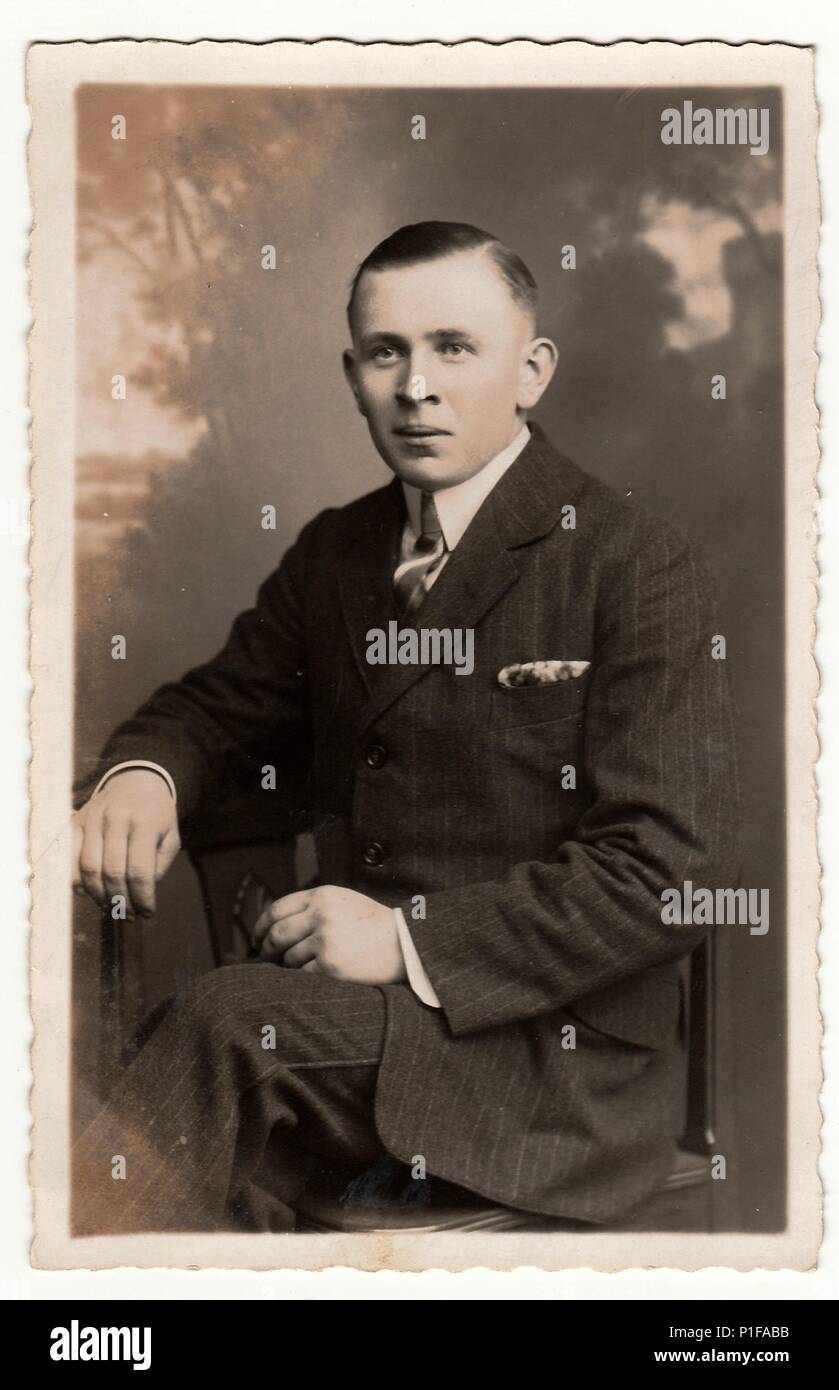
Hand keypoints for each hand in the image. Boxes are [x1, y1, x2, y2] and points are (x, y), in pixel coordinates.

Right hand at [72, 769, 180, 917]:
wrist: (136, 780)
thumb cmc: (157, 815)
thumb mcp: (170, 837)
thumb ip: (158, 865)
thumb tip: (139, 895)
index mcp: (144, 823)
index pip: (140, 871)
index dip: (142, 898)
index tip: (148, 913)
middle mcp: (116, 820)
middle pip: (112, 873)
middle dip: (121, 901)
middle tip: (129, 915)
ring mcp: (92, 819)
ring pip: (88, 868)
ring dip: (99, 895)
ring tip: (111, 907)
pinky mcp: (76, 822)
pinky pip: (69, 857)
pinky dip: (76, 879)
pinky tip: (88, 892)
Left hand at [253, 885, 406, 984]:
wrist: (406, 944)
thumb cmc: (375, 925)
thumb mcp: (345, 902)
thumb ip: (314, 907)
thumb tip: (276, 926)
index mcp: (322, 895)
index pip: (277, 909)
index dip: (261, 926)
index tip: (257, 939)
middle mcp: (321, 914)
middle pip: (276, 934)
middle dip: (267, 949)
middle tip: (267, 959)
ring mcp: (325, 940)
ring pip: (288, 957)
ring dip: (288, 966)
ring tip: (299, 968)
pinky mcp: (330, 965)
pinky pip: (302, 975)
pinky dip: (302, 978)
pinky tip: (312, 977)